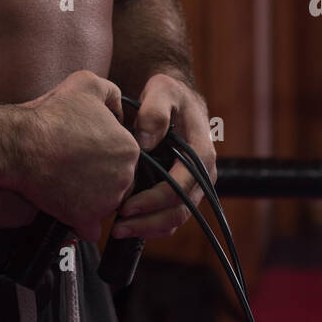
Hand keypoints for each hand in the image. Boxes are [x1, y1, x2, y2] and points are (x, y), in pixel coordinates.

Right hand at [9, 70, 139, 241]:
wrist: (21, 145)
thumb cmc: (52, 114)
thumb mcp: (87, 83)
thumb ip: (112, 92)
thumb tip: (119, 109)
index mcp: (129, 148)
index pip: (124, 155)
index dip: (103, 150)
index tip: (83, 146)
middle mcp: (125, 177)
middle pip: (118, 180)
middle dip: (100, 174)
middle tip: (73, 163)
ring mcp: (107, 202)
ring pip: (105, 202)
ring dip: (90, 196)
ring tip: (65, 179)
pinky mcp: (87, 220)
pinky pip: (91, 227)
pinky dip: (81, 221)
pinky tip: (66, 203)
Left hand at [110, 74, 215, 239]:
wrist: (175, 98)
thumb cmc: (168, 94)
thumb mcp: (162, 91)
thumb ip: (154, 112)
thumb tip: (145, 142)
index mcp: (201, 152)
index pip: (181, 186)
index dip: (154, 200)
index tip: (126, 205)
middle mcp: (204, 173)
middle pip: (180, 210)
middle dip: (148, 222)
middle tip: (117, 226)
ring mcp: (195, 184)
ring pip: (176, 218)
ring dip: (148, 228)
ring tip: (119, 229)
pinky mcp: (184, 189)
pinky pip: (171, 215)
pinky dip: (151, 223)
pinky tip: (129, 222)